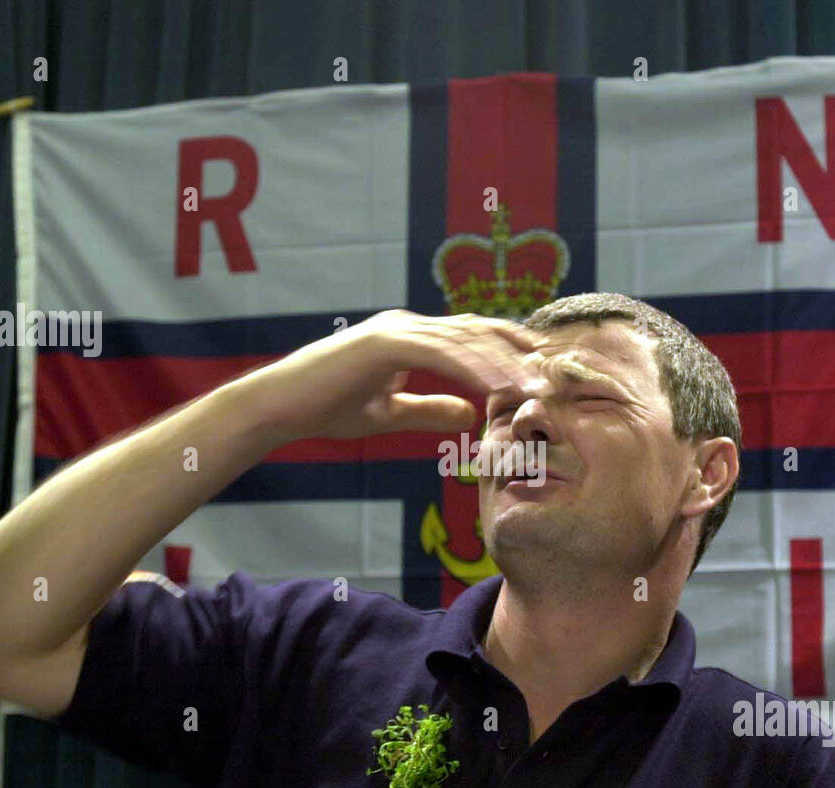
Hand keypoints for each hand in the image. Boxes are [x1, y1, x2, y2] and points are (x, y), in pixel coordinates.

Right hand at [253, 309, 540, 440]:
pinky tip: (496, 386)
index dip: (508, 350)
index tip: (542, 370)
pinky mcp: (384, 343)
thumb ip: (430, 409)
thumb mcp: (389, 415)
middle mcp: (408, 325)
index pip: (471, 338)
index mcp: (411, 338)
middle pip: (477, 332)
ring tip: (536, 383)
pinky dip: (471, 368)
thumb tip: (471, 413)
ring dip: (503, 361)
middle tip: (555, 371)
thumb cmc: (326, 409)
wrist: (278, 407)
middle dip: (518, 350)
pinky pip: (439, 353)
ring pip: (464, 340)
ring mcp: (396, 329)